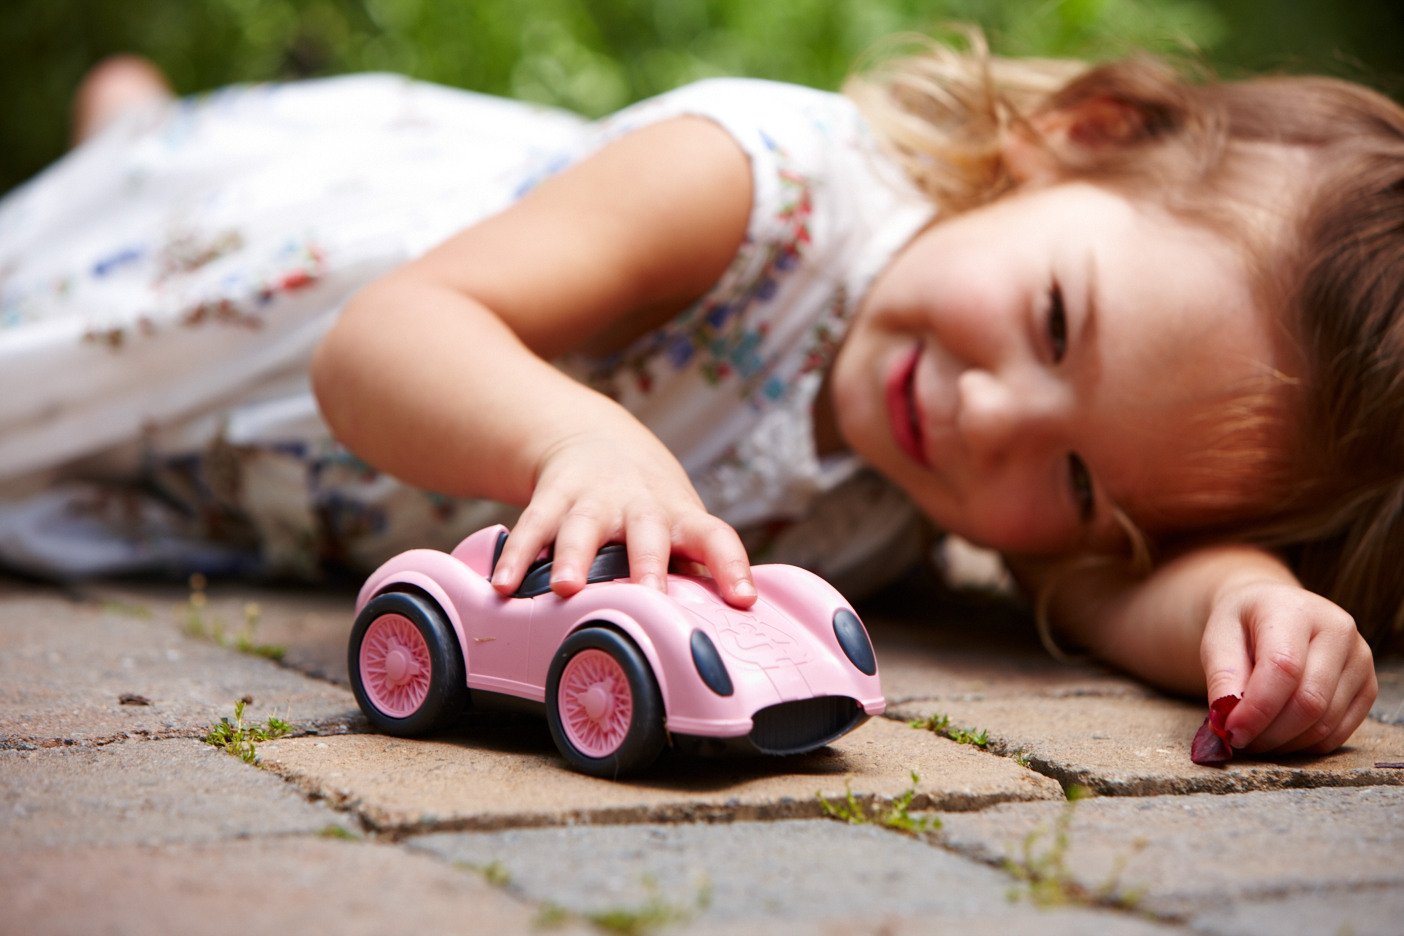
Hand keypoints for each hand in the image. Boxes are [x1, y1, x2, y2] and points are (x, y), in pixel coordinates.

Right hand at [487, 430, 755, 607]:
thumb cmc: (650, 506)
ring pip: (583, 527)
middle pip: (647, 533)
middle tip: (649, 594)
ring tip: (566, 588)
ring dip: (574, 556)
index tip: (744, 599)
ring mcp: (593, 500)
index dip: (731, 565)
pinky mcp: (552, 498)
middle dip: (648, 564)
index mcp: (679, 517)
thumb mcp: (679, 528)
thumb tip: (723, 637)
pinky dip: (517, 557)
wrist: (598, 440)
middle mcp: (639, 506)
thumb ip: (694, 575)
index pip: (714, 537)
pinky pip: (532, 527)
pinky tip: (503, 587)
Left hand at [1201, 578, 1375, 754]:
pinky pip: (1339, 733)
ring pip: (1326, 723)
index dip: (1257, 709)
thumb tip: (1227, 723)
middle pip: (1309, 701)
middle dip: (1270, 732)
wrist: (1273, 610)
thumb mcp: (1217, 638)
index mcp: (1296, 611)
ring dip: (1285, 742)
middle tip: (1240, 740)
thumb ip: (1222, 677)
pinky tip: (1280, 736)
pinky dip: (1305, 744)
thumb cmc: (1243, 625)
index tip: (1232, 732)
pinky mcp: (1368, 686)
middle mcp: (1338, 631)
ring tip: (1255, 736)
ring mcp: (1360, 659)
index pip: (1284, 668)